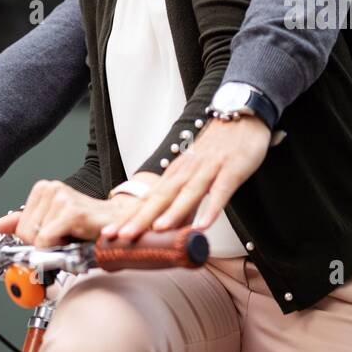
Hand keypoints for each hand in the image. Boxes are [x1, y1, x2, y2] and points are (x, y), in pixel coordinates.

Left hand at [10, 180, 136, 247]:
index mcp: (44, 189)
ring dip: (54, 246)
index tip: (51, 238)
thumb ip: (24, 223)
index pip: (18, 226)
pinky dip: (58, 248)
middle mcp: (52, 188)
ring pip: (35, 237)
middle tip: (64, 238)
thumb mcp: (51, 223)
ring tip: (72, 236)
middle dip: (42, 244)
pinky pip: (47, 240)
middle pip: (24, 232)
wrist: (117, 224)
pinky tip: (75, 238)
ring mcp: (62, 197)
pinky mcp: (72, 211)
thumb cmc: (88, 225)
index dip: (33, 240)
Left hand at [117, 116, 269, 240]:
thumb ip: (181, 193)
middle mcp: (188, 171)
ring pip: (188, 193)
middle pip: (161, 197)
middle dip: (141, 218)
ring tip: (157, 230)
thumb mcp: (194, 169)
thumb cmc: (218, 146)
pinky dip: (212, 208)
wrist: (241, 115)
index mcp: (176, 173)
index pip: (148, 199)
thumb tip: (166, 221)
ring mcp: (209, 170)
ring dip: (172, 212)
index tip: (110, 234)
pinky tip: (204, 225)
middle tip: (121, 236)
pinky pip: (221, 192)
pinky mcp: (231, 170)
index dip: (129, 217)